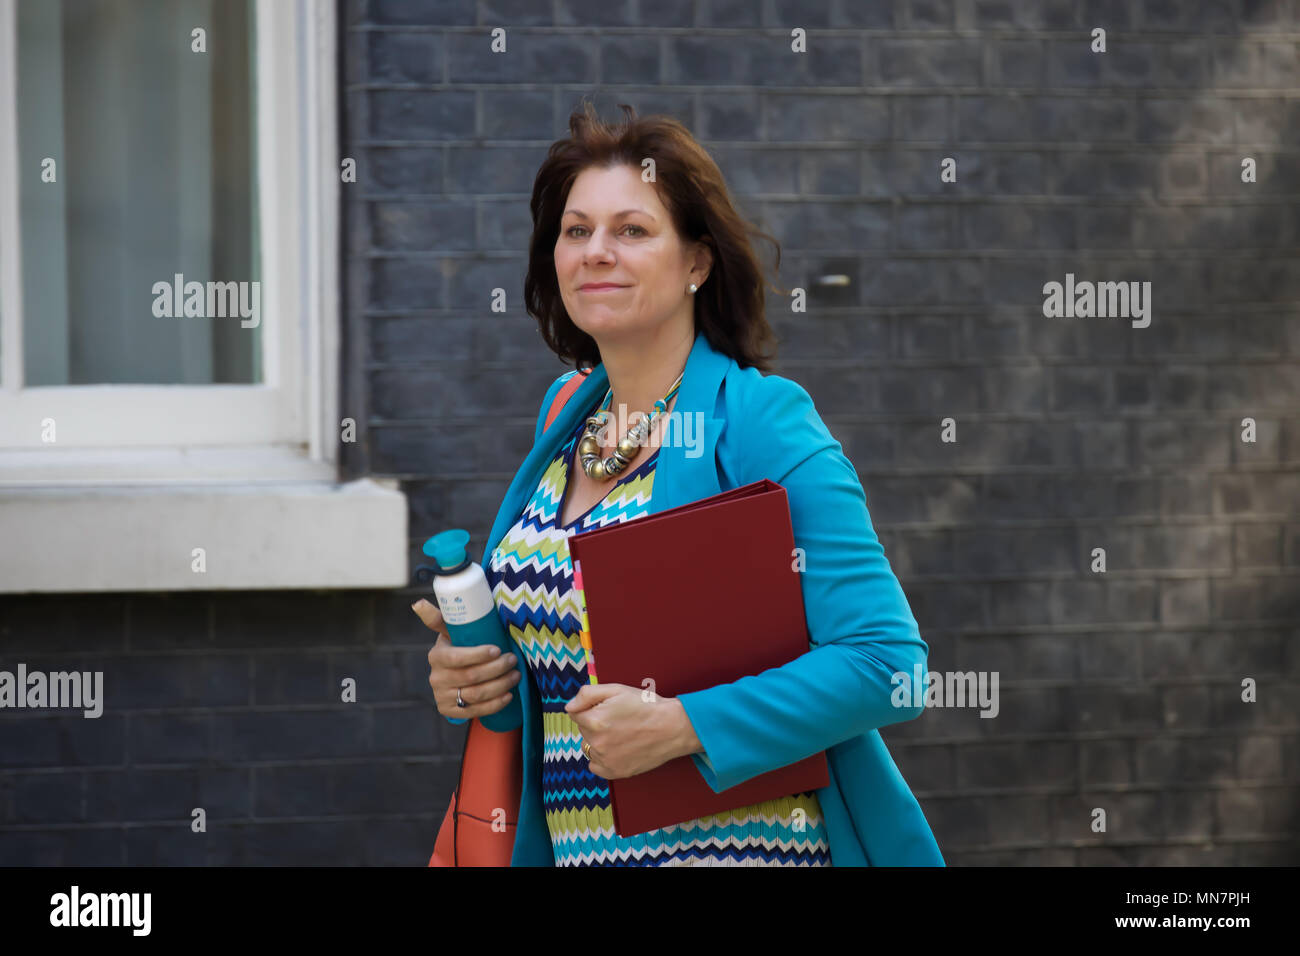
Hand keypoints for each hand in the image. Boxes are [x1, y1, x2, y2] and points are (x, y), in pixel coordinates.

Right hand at [413, 599, 520, 718]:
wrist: (451, 676)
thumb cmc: (456, 646)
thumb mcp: (448, 632)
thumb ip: (438, 617)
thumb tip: (418, 603)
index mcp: (436, 657)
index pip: (457, 658)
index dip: (478, 655)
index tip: (497, 649)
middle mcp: (436, 679)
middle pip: (471, 677)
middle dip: (497, 669)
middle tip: (513, 660)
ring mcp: (443, 697)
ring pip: (476, 694)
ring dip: (500, 685)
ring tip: (516, 675)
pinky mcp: (451, 712)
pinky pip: (476, 711)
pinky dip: (495, 704)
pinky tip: (508, 695)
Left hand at [564, 683, 694, 779]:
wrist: (673, 727)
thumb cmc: (646, 706)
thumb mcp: (616, 689)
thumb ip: (587, 694)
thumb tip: (569, 707)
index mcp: (594, 721)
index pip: (576, 714)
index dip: (592, 708)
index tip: (608, 708)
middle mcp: (597, 743)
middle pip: (583, 730)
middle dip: (595, 723)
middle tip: (619, 719)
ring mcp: (606, 760)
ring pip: (589, 747)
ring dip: (599, 741)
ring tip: (621, 734)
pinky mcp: (615, 772)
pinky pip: (595, 765)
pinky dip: (602, 758)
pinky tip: (618, 749)